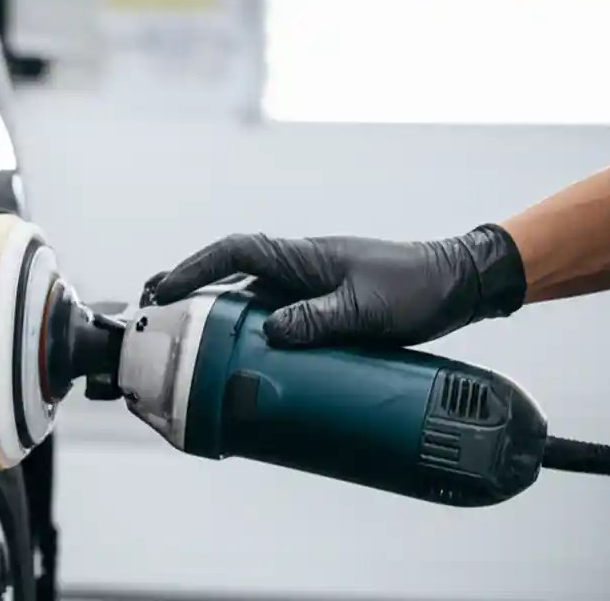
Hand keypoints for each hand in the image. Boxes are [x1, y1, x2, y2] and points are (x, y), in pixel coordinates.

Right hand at [152, 225, 526, 347]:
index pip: (233, 253)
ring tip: (179, 340)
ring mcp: (305, 290)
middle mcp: (295, 270)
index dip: (194, 268)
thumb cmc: (415, 288)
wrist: (456, 284)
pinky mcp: (319, 310)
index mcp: (300, 257)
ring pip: (246, 300)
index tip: (163, 287)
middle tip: (152, 311)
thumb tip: (272, 332)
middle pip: (228, 276)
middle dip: (187, 289)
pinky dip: (246, 333)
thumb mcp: (367, 308)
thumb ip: (321, 318)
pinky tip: (234, 356)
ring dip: (212, 315)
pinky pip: (271, 319)